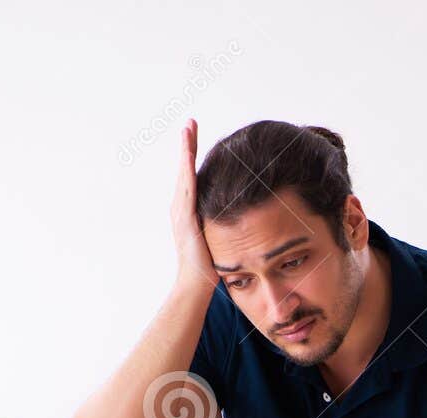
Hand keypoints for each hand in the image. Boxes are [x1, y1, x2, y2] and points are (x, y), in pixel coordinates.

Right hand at [172, 119, 214, 285]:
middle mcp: (181, 209)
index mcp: (190, 212)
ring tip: (187, 130)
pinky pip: (187, 190)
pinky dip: (187, 172)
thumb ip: (228, 224)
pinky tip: (188, 157)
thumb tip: (246, 217)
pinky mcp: (185, 219)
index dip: (194, 157)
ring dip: (185, 152)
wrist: (197, 285)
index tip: (196, 136)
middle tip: (189, 123)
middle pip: (185, 170)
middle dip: (187, 146)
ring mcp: (180, 213)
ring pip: (184, 175)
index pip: (192, 178)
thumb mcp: (222, 239)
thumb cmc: (212, 268)